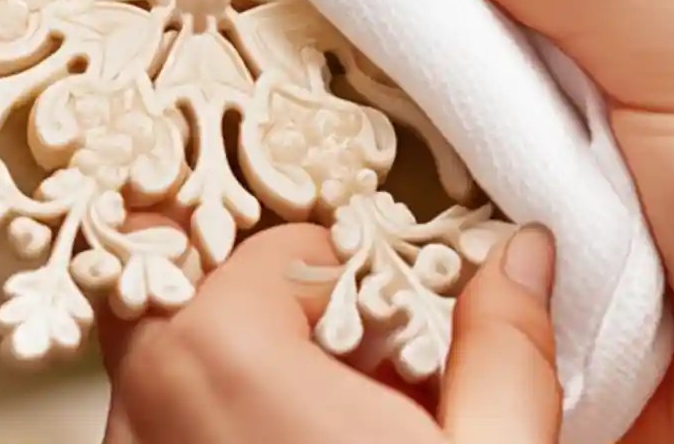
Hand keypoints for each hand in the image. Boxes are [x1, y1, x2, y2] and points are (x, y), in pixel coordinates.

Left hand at [99, 222, 560, 443]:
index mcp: (225, 357)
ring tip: (327, 411)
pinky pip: (157, 415)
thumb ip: (504, 348)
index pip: (278, 248)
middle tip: (345, 347)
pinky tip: (290, 442)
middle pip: (193, 279)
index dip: (349, 276)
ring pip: (165, 350)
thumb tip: (524, 259)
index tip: (387, 318)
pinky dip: (210, 412)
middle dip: (270, 298)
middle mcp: (148, 399)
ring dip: (239, 358)